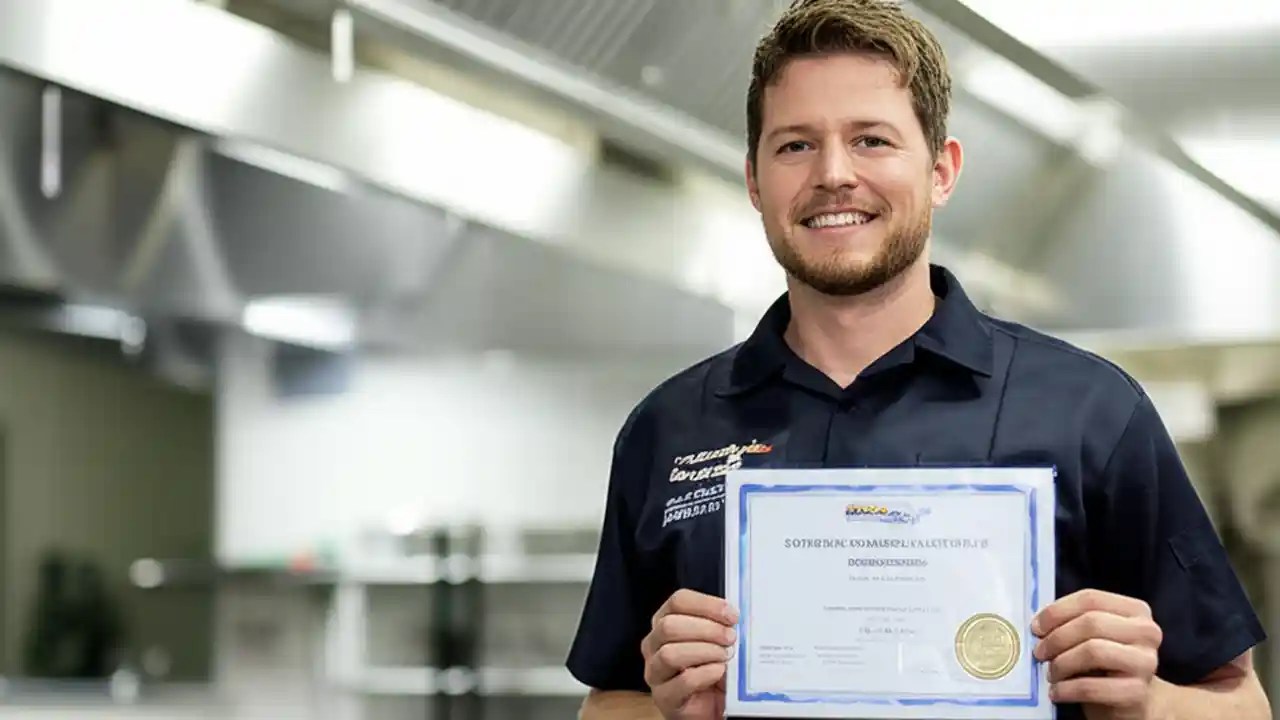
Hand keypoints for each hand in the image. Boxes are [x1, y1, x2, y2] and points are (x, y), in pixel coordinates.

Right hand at [641, 588, 738, 718]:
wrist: (712, 706)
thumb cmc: (713, 669)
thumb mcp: (717, 641)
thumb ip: (722, 625)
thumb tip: (735, 615)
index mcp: (665, 622)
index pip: (678, 602)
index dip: (706, 605)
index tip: (731, 615)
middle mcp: (654, 644)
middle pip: (669, 626)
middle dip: (706, 629)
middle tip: (731, 638)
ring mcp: (655, 672)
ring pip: (669, 654)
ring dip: (704, 652)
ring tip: (725, 656)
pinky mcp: (664, 698)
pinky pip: (682, 682)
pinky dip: (705, 674)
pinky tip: (719, 672)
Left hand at [1032, 589, 1162, 719]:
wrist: (1134, 699)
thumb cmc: (1107, 661)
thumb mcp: (1095, 635)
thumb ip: (1073, 621)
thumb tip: (1038, 625)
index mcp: (1136, 610)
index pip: (1090, 599)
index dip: (1057, 611)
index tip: (1036, 627)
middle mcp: (1147, 632)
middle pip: (1091, 623)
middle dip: (1057, 638)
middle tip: (1039, 652)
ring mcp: (1146, 662)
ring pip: (1093, 652)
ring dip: (1061, 663)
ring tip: (1050, 673)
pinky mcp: (1137, 692)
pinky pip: (1092, 687)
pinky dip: (1067, 689)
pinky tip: (1056, 692)